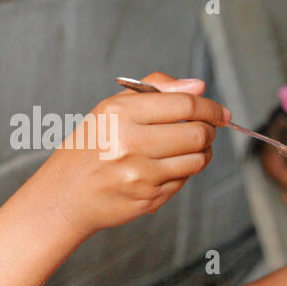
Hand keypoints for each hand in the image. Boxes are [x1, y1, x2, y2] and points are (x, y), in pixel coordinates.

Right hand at [31, 72, 229, 237]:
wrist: (65, 195)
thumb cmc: (90, 148)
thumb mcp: (110, 108)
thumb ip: (155, 90)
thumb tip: (198, 87)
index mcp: (120, 114)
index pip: (184, 104)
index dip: (211, 107)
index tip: (221, 112)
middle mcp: (130, 144)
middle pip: (196, 132)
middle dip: (210, 130)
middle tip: (207, 129)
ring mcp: (140, 175)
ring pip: (197, 159)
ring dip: (203, 151)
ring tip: (192, 147)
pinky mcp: (148, 199)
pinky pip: (184, 180)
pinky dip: (184, 171)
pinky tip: (169, 166)